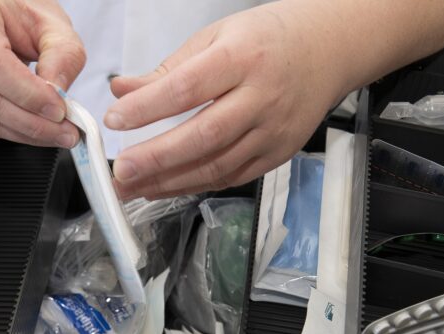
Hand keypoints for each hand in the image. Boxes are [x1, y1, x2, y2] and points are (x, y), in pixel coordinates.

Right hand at [0, 0, 85, 146]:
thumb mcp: (51, 23)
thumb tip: (58, 96)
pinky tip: (29, 129)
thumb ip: (62, 56)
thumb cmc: (14, 10)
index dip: (27, 93)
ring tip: (52, 132)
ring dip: (20, 131)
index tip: (57, 108)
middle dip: (29, 121)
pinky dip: (6, 131)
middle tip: (64, 130)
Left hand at [105, 2, 345, 199]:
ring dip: (170, 182)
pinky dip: (196, 185)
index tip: (115, 120)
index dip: (147, 108)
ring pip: (217, 165)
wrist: (328, 50)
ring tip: (132, 187)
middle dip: (157, 158)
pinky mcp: (278, 154)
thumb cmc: (267, 39)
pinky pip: (232, 177)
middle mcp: (260, 97)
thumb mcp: (215, 36)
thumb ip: (167, 69)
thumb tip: (121, 92)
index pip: (187, 88)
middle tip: (120, 170)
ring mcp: (272, 130)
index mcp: (241, 57)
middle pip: (203, 135)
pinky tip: (165, 187)